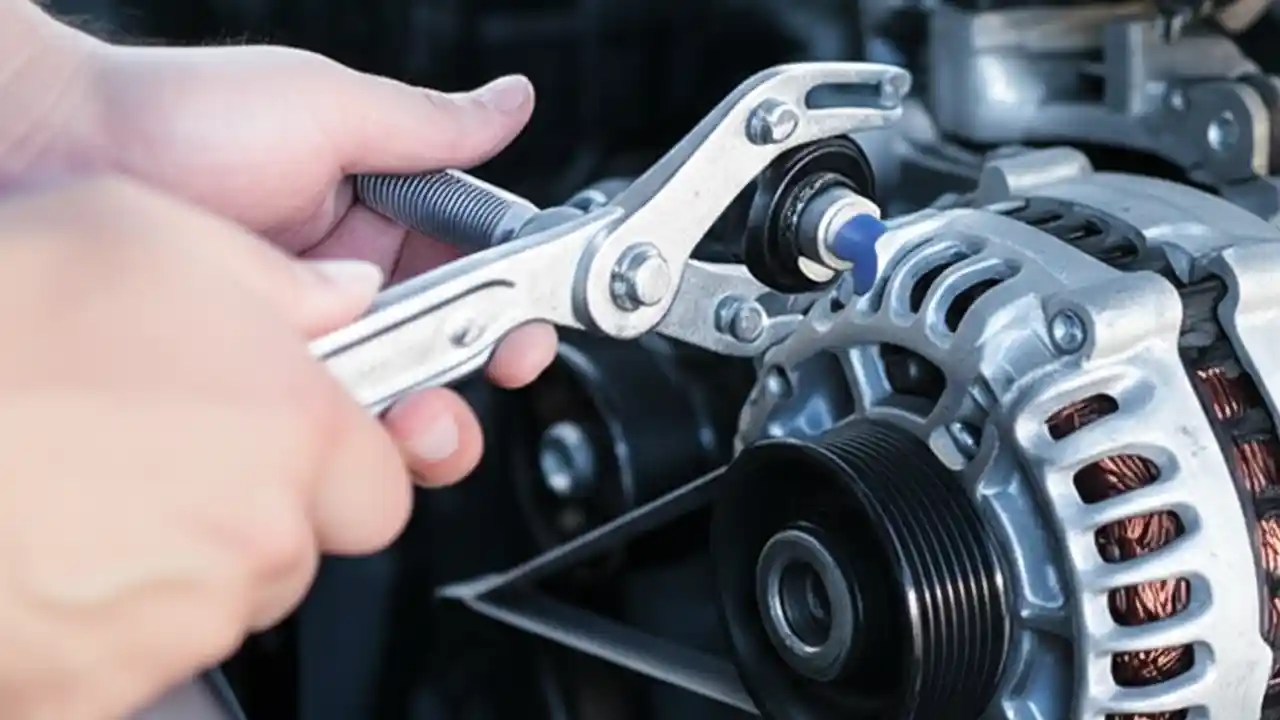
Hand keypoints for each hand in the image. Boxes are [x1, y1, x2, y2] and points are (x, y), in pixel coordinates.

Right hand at [0, 177, 416, 719]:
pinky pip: (130, 661)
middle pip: (298, 549)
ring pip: (216, 605)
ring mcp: (176, 624)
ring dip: (171, 562)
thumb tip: (342, 297)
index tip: (291, 441)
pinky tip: (40, 547)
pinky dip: (95, 622)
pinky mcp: (94, 689)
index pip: (382, 484)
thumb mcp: (146, 231)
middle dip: (252, 512)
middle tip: (160, 455)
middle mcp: (255, 537)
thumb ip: (277, 278)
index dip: (337, 462)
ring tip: (77, 487)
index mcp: (294, 430)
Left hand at [1, 8, 555, 483]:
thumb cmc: (175, 114)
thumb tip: (512, 106)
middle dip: (469, 376)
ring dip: (418, 419)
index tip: (525, 334)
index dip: (513, 305)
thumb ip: (427, 125)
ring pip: (390, 394)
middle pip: (445, 345)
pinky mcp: (254, 374)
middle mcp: (348, 277)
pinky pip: (321, 418)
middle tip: (468, 383)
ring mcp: (302, 331)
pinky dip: (344, 434)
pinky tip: (340, 425)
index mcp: (378, 212)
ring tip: (409, 420)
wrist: (51, 153)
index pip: (476, 265)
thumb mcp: (325, 108)